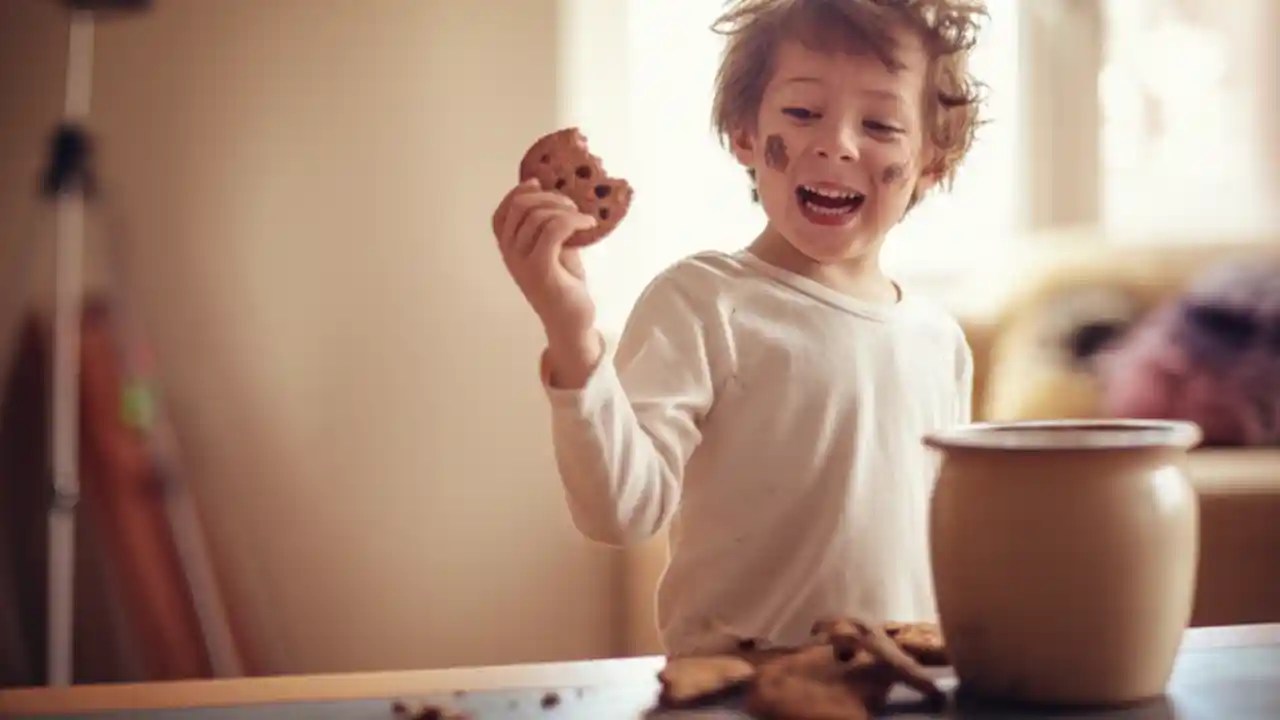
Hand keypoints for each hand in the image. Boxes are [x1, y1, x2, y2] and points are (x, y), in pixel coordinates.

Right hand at [492, 179, 603, 386]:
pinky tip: (589, 224)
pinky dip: (574, 220)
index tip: (539, 182)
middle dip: (548, 196)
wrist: (571, 322)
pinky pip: (554, 229)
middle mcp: (510, 254)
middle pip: (520, 207)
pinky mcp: (541, 268)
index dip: (517, 192)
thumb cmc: (564, 286)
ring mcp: (523, 262)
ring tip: (583, 218)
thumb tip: (561, 199)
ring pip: (538, 216)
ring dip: (565, 208)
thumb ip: (550, 227)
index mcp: (509, 249)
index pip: (501, 212)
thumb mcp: (555, 250)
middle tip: (571, 204)